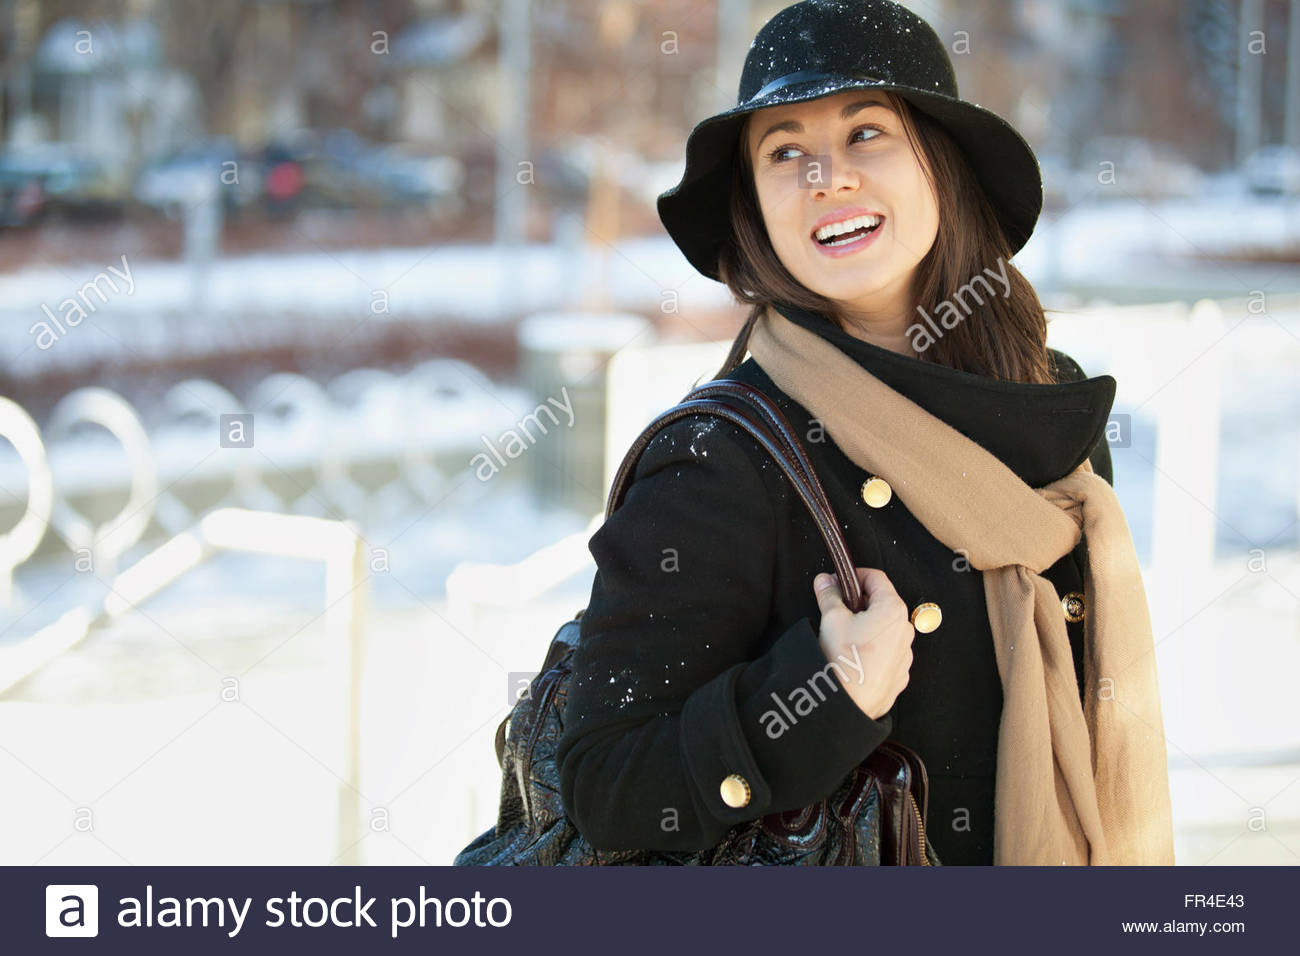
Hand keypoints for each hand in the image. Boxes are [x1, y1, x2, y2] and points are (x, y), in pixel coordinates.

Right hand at [812, 568, 915, 720]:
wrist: (849, 704)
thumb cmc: (843, 659)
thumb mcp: (831, 618)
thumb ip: (829, 595)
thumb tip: (824, 581)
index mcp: (893, 610)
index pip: (877, 578)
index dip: (855, 576)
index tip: (838, 582)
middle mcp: (905, 630)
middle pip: (882, 604)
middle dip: (860, 602)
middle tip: (838, 609)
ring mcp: (905, 654)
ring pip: (885, 629)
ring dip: (867, 626)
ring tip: (845, 637)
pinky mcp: (900, 673)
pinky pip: (887, 651)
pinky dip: (874, 647)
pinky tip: (855, 656)